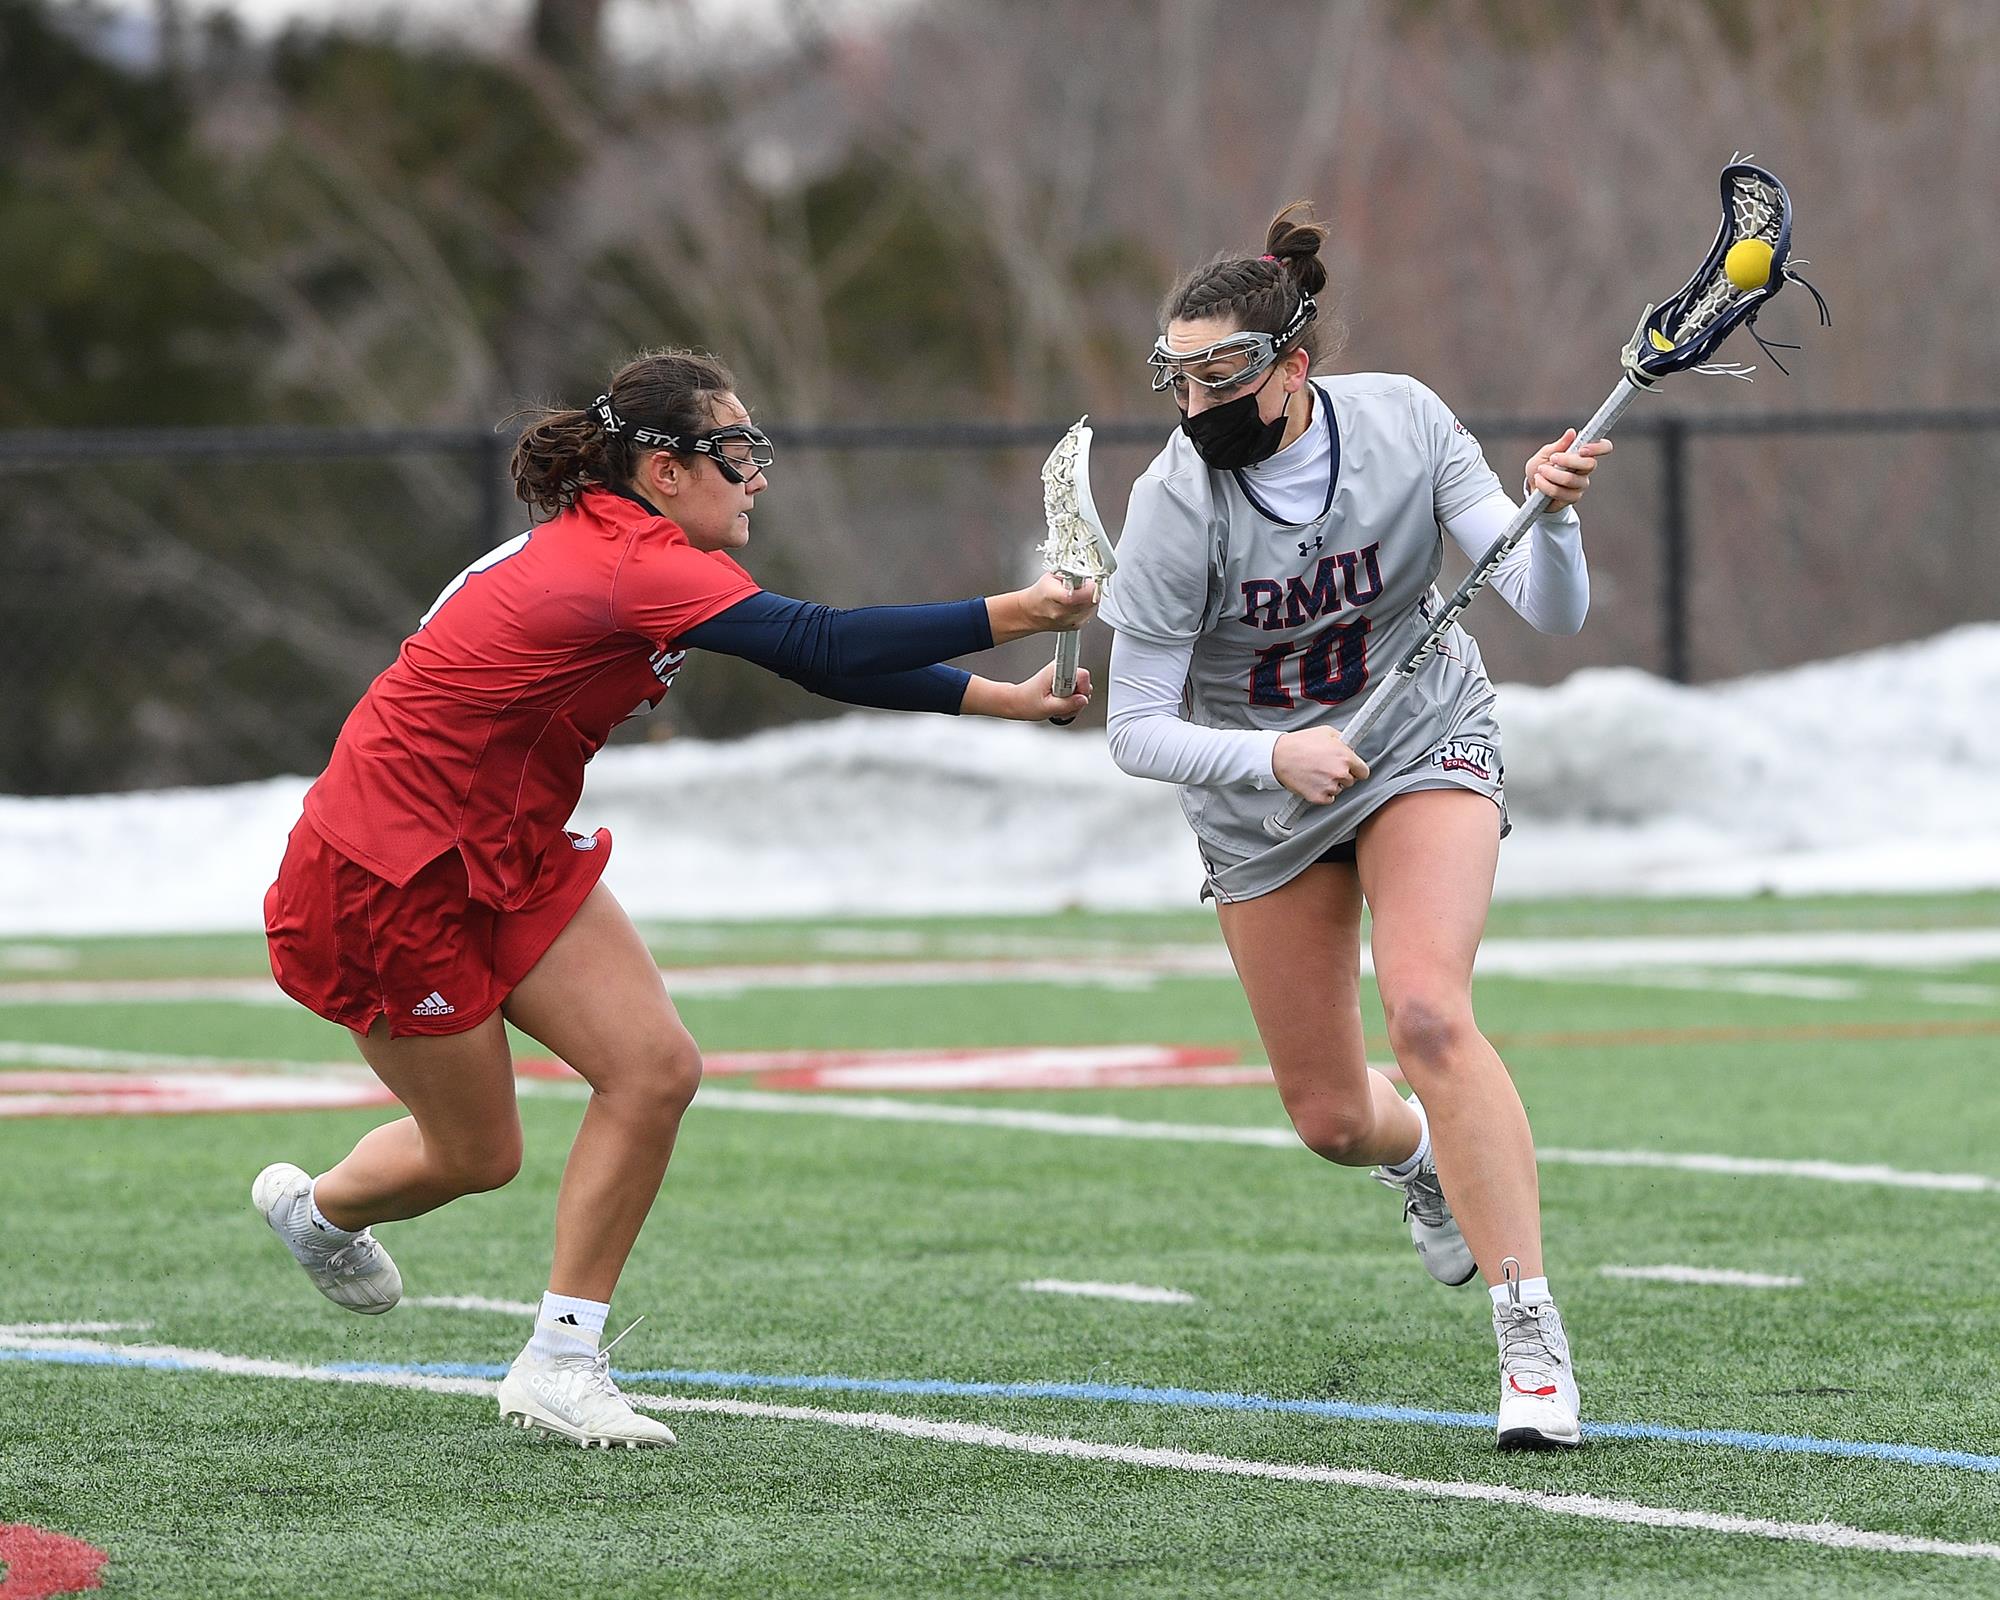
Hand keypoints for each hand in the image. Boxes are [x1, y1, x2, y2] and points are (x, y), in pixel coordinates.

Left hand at [960, 663, 1091, 720]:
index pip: (1082, 674)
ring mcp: (1063, 675)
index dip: (1081, 689)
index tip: (1072, 696)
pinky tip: (1060, 707)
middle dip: (1077, 700)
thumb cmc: (1027, 702)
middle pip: (1084, 684)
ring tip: (1058, 708)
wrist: (1018, 701)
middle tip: (1063, 707)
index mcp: (1057, 671)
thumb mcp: (1047, 707)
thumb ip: (1068, 704)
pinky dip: (1070, 703)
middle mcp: (1062, 669)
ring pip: (1081, 691)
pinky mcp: (1064, 681)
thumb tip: (1083, 700)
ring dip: (1073, 704)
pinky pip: (1076, 693)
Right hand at [990, 573, 1099, 642]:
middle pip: (1089, 600)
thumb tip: (1083, 570)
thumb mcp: (1050, 576)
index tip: (1089, 580)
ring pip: (1092, 607)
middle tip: (1085, 584)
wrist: (1031, 613)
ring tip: (1079, 593)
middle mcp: (1061, 612)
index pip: (1077, 595)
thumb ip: (1069, 573)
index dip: (1088, 586)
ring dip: (1090, 598)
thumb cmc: (1040, 594)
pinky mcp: (1076, 626)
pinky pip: (1090, 614)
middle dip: (1091, 589)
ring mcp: (1069, 621)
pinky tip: (1079, 602)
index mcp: (1053, 596)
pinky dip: (1088, 606)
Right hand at [1272, 727, 1368, 803]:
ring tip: (1317, 772)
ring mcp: (1329, 786)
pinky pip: (1328, 799)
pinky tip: (1313, 782)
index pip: (1364, 772)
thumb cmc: (1299, 743)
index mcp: (1345, 757)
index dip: (1357, 769)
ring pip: (1339, 790)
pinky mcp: (1319, 797)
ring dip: (1331, 784)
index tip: (1352, 769)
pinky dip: (1322, 793)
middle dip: (1342, 775)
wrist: (1278, 756)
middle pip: (1351, 781)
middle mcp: (1340, 773)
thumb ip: (1342, 740)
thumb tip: (1350, 746)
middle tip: (1327, 767)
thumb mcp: (1326, 732)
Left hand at [1524, 429, 1612, 509]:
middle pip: (1589, 464)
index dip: (1598, 447)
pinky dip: (1545, 485)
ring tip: (1540, 471)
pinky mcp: (1572, 498)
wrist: (1531, 488)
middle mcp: (1586, 470)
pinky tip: (1539, 481)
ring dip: (1551, 474)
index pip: (1604, 447)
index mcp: (1583, 454)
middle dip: (1568, 460)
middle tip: (1552, 458)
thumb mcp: (1545, 453)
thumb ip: (1559, 445)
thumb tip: (1571, 432)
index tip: (1582, 449)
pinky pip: (1560, 492)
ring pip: (1571, 479)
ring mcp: (1580, 485)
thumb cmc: (1540, 467)